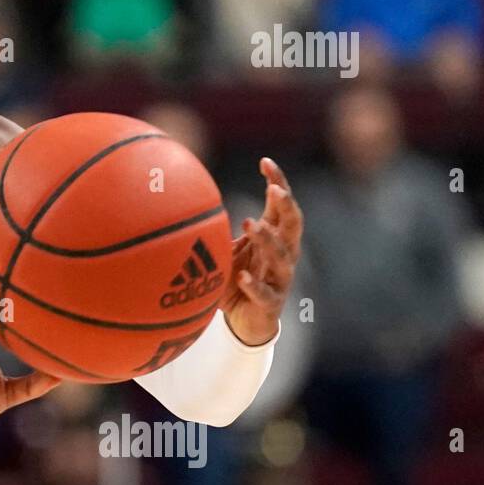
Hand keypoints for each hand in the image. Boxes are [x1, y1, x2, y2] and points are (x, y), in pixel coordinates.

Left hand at [221, 157, 303, 344]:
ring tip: (249, 223)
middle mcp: (283, 254)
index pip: (281, 205)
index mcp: (275, 237)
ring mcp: (280, 279)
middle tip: (274, 189)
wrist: (245, 323)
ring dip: (266, 239)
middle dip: (286, 205)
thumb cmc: (237, 278)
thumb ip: (218, 226)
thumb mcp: (226, 247)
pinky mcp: (271, 303)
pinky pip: (265, 293)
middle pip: (293, 225)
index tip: (265, 161)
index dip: (278, 182)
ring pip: (281, 256)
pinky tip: (241, 276)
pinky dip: (254, 284)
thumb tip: (191, 196)